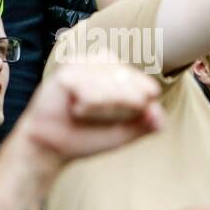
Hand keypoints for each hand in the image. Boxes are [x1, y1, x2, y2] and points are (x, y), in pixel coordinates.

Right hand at [17, 61, 163, 168]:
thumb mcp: (122, 134)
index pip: (143, 83)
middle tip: (98, 116)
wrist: (51, 147)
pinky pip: (92, 91)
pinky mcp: (65, 73)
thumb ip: (144, 124)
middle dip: (120, 106)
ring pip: (112, 87)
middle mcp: (97, 62)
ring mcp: (80, 65)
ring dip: (102, 109)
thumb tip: (159, 114)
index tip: (119, 116)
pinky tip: (74, 109)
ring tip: (83, 112)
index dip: (137, 104)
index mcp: (114, 71)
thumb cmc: (84, 136)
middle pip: (130, 82)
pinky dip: (88, 107)